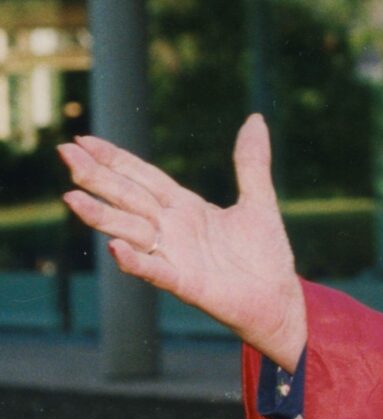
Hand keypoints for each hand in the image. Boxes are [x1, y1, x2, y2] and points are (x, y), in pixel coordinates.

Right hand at [59, 114, 306, 368]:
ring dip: (102, 217)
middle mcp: (172, 229)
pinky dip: (136, 261)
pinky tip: (116, 247)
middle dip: (98, 177)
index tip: (83, 140)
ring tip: (72, 198)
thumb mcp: (259, 201)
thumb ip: (251, 162)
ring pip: (131, 231)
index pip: (143, 178)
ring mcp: (176, 256)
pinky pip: (156, 271)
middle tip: (65, 153)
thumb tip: (256, 118)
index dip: (115, 159)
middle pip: (128, 198)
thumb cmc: (265, 254)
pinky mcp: (187, 284)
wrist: (280, 299)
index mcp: (185, 208)